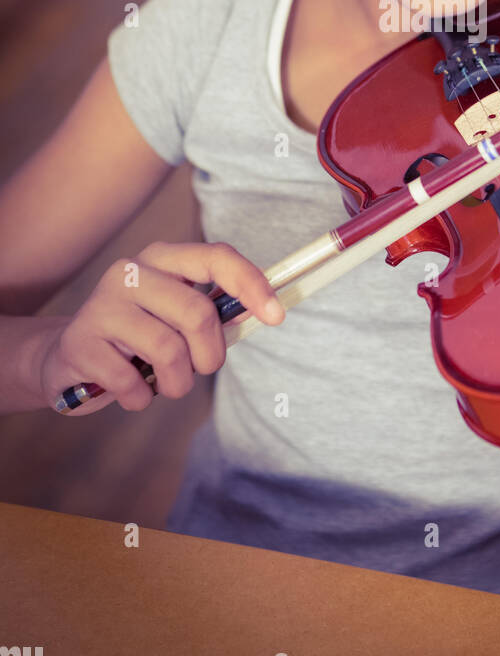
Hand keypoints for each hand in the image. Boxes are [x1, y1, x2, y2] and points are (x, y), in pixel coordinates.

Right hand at [36, 241, 283, 415]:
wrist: (67, 356)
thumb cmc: (138, 336)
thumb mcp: (175, 316)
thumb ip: (215, 311)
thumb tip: (265, 310)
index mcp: (163, 258)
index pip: (216, 257)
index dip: (251, 285)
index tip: (276, 316)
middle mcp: (131, 272)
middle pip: (197, 313)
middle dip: (209, 355)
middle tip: (199, 369)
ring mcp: (102, 304)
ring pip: (168, 351)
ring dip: (176, 383)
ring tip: (163, 383)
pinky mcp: (80, 341)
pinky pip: (132, 382)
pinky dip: (141, 398)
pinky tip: (130, 390)